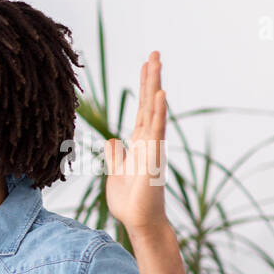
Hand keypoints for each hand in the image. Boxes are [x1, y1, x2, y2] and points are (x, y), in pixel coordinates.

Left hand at [104, 51, 170, 234]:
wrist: (139, 221)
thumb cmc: (130, 201)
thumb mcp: (116, 174)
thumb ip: (116, 156)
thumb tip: (113, 140)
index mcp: (138, 142)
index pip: (142, 108)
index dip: (143, 87)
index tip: (145, 65)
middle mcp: (147, 140)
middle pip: (150, 103)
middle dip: (151, 78)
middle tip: (155, 52)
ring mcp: (152, 146)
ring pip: (154, 110)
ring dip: (154, 86)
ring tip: (156, 62)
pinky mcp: (153, 157)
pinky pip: (156, 130)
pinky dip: (159, 112)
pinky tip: (160, 95)